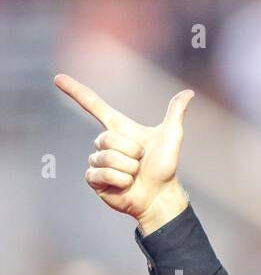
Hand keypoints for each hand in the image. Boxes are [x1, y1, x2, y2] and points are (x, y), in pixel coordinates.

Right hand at [54, 73, 193, 234]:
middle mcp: (105, 143)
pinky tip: (126, 185)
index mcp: (118, 129)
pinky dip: (120, 180)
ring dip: (127, 168)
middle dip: (130, 151)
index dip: (76, 92)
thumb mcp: (171, 137)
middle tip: (141, 162)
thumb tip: (189, 92)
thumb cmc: (165, 167)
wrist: (161, 196)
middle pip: (107, 138)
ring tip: (135, 174)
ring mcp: (98, 161)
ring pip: (106, 157)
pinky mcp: (94, 180)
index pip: (94, 105)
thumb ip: (176, 113)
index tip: (58, 78)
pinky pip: (101, 174)